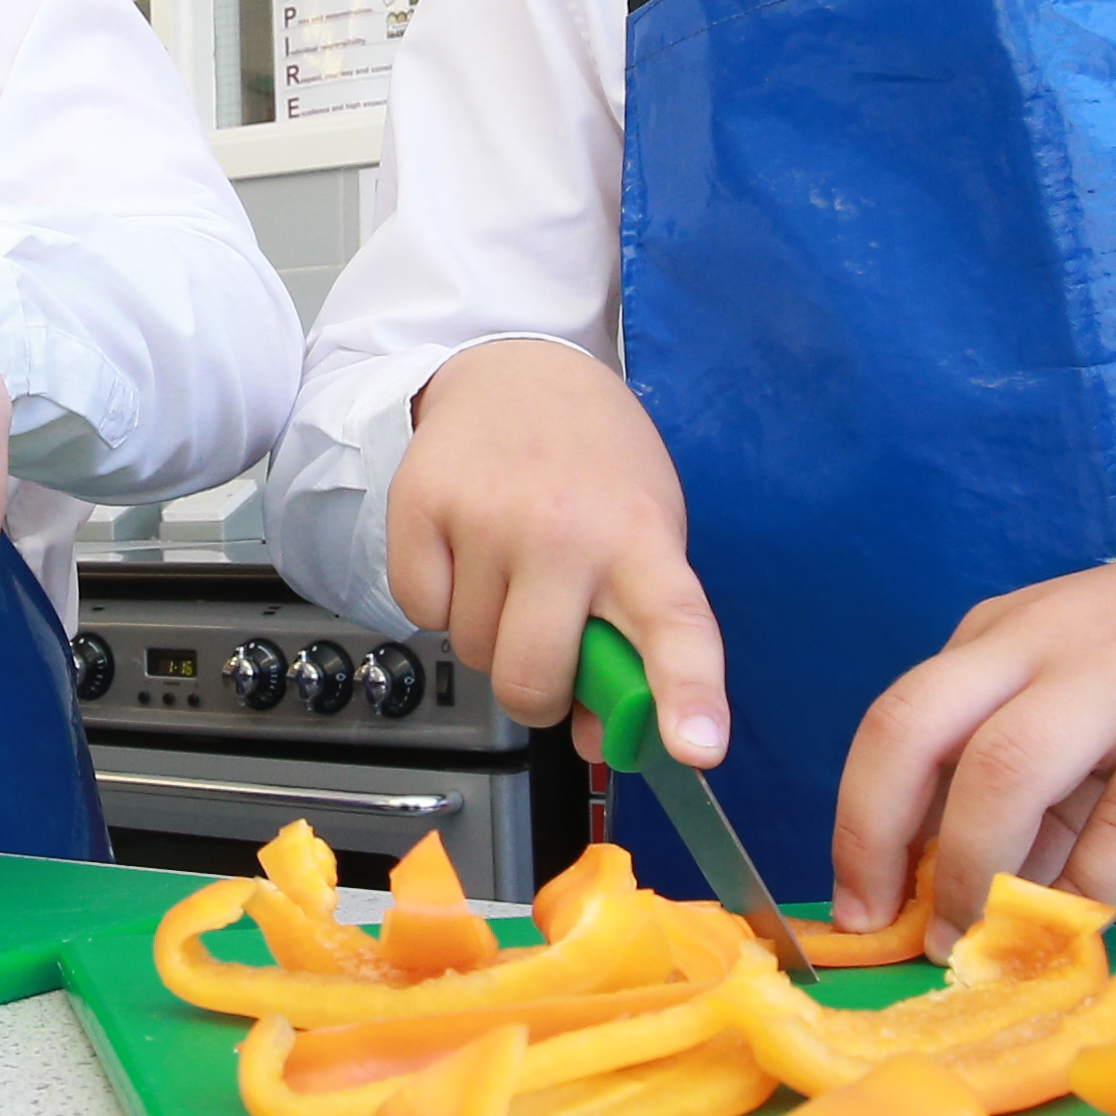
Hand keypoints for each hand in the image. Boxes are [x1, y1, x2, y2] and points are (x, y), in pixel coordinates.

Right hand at [380, 335, 741, 831]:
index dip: (688, 695)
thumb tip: (596, 740)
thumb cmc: (594, 468)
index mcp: (642, 539)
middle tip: (547, 653)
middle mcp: (565, 528)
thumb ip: (631, 641)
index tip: (695, 748)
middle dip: (537, 694)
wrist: (517, 368)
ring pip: (472, 652)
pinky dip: (438, 602)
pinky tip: (465, 550)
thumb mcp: (642, 539)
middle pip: (533, 679)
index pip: (677, 626)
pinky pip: (420, 612)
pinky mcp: (420, 505)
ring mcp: (487, 516)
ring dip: (488, 635)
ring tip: (508, 569)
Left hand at [832, 470, 1115, 938]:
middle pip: (914, 730)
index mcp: (1008, 633)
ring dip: (980, 875)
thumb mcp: (1106, 696)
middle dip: (880, 842)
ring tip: (985, 944)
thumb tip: (971, 899)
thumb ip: (1045, 786)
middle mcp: (1051, 636)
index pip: (895, 723)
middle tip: (897, 935)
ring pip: (1007, 770)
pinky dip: (1101, 884)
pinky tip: (1094, 921)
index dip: (858, 825)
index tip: (852, 912)